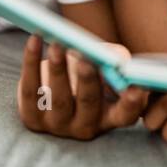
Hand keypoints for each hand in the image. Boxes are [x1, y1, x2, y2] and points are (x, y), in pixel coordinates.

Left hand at [17, 35, 148, 140]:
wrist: (53, 83)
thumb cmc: (86, 72)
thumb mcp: (104, 65)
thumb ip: (115, 59)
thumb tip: (118, 60)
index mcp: (109, 116)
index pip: (125, 115)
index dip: (132, 104)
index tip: (135, 87)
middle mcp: (85, 126)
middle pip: (88, 103)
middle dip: (88, 80)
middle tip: (86, 59)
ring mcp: (57, 125)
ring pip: (58, 98)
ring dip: (58, 69)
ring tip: (58, 45)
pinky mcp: (32, 118)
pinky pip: (30, 90)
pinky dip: (31, 62)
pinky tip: (35, 41)